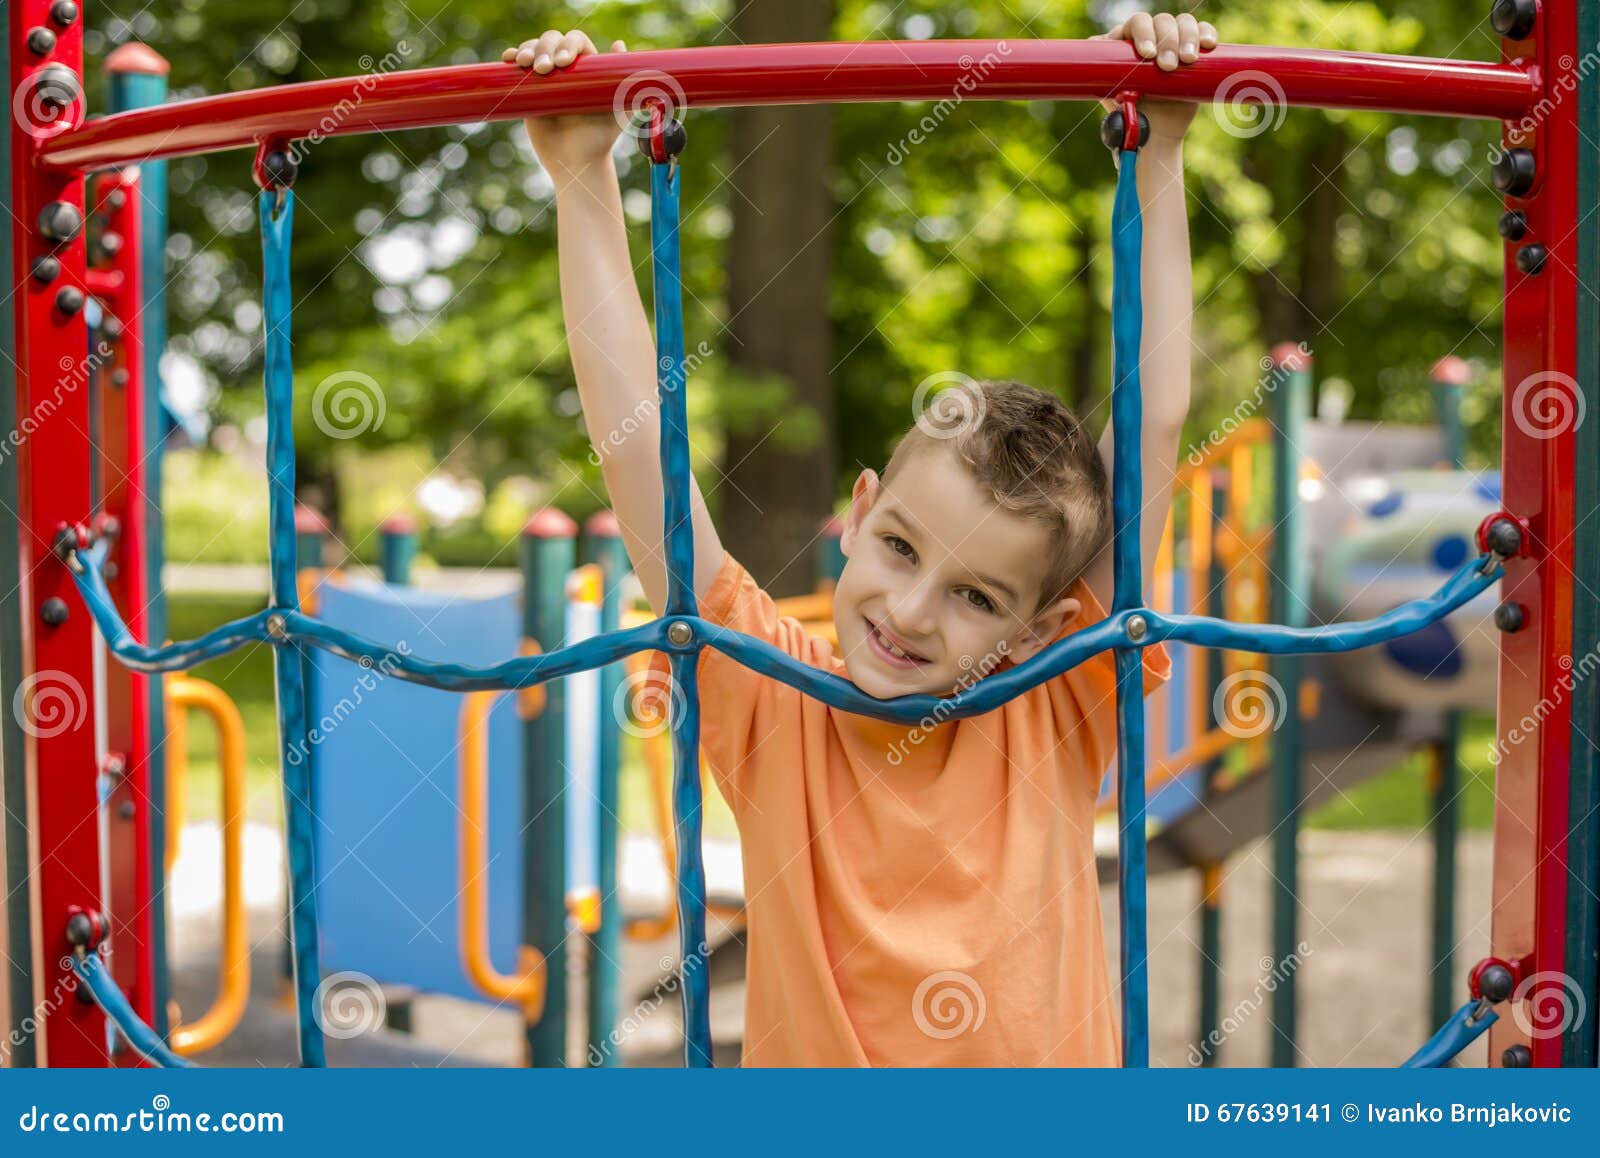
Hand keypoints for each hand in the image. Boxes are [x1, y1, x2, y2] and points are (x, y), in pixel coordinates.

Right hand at [506, 30, 627, 180]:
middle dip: (544, 48)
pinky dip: (512, 57)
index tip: (564, 63)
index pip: (576, 42)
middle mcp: (566, 67)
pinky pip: (517, 68)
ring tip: (525, 63)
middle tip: (543, 69)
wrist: (576, 162)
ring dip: (528, 49)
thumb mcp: (616, 110)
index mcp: (588, 67)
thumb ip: (623, 83)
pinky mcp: (527, 89)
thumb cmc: (601, 138)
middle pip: (552, 41)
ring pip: (533, 48)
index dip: (568, 44)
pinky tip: (508, 58)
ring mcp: (545, 76)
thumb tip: (619, 44)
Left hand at [1091, 12, 1218, 143]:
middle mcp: (1150, 37)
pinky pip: (1203, 30)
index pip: (1135, 24)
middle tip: (1168, 67)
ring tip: (1188, 61)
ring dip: (1188, 37)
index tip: (1148, 54)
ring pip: (1183, 22)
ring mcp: (1172, 41)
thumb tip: (1110, 76)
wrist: (1157, 132)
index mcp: (1126, 43)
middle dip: (1167, 41)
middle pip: (1160, 22)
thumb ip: (1109, 87)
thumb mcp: (1117, 101)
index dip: (1143, 32)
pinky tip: (1208, 44)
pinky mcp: (1193, 48)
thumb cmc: (1132, 116)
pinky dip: (1206, 33)